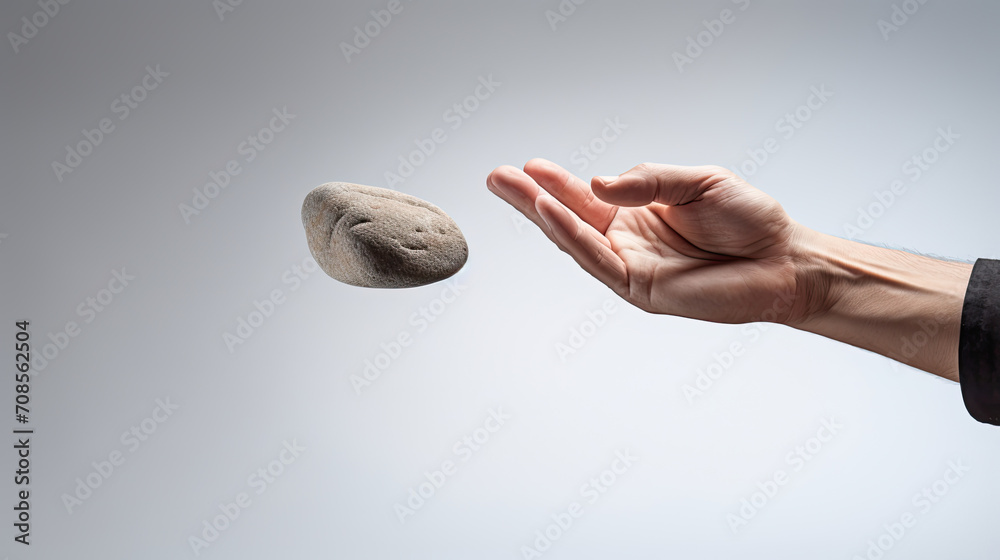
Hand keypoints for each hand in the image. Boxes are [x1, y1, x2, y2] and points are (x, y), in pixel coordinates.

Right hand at [487, 159, 816, 324]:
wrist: (783, 260)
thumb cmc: (748, 220)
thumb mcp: (697, 180)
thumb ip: (648, 179)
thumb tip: (598, 184)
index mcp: (638, 212)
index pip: (587, 195)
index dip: (556, 181)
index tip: (527, 165)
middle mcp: (627, 240)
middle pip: (569, 216)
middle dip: (531, 197)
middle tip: (496, 176)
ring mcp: (630, 266)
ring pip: (575, 239)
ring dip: (542, 214)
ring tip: (512, 189)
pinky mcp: (640, 289)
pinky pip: (598, 260)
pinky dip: (573, 237)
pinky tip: (551, 213)